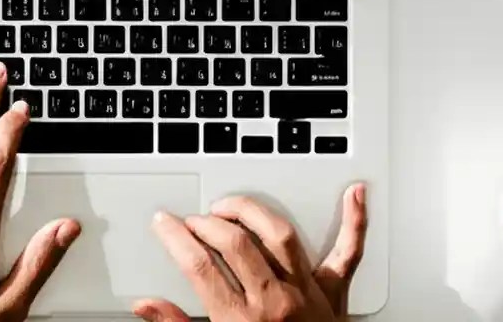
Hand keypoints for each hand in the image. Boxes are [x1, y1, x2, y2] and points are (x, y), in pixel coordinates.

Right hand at [135, 185, 367, 321]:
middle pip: (236, 242)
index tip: (164, 224)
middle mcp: (275, 302)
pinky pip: (349, 253)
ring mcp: (307, 294)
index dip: (175, 238)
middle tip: (195, 220)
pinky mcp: (334, 294)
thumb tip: (148, 306)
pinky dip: (354, 223)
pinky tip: (354, 196)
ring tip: (232, 207)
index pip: (199, 266)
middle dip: (208, 222)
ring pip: (281, 235)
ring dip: (254, 212)